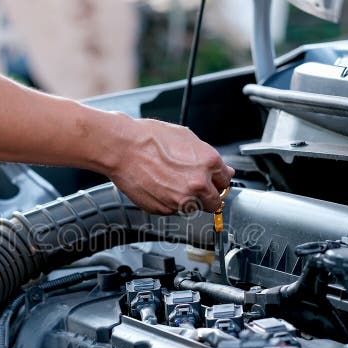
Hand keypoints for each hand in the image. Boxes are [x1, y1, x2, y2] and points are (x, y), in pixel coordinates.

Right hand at [108, 117, 233, 214]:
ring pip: (193, 207)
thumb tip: (222, 169)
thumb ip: (207, 156)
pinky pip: (173, 209)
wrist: (122, 148)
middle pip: (214, 202)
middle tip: (195, 186)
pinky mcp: (164, 209)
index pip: (225, 181)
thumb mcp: (186, 137)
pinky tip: (159, 185)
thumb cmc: (148, 138)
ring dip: (188, 199)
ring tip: (170, 181)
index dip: (218, 180)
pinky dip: (169, 201)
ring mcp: (181, 200)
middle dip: (208, 195)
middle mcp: (198, 184)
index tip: (213, 182)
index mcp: (208, 163)